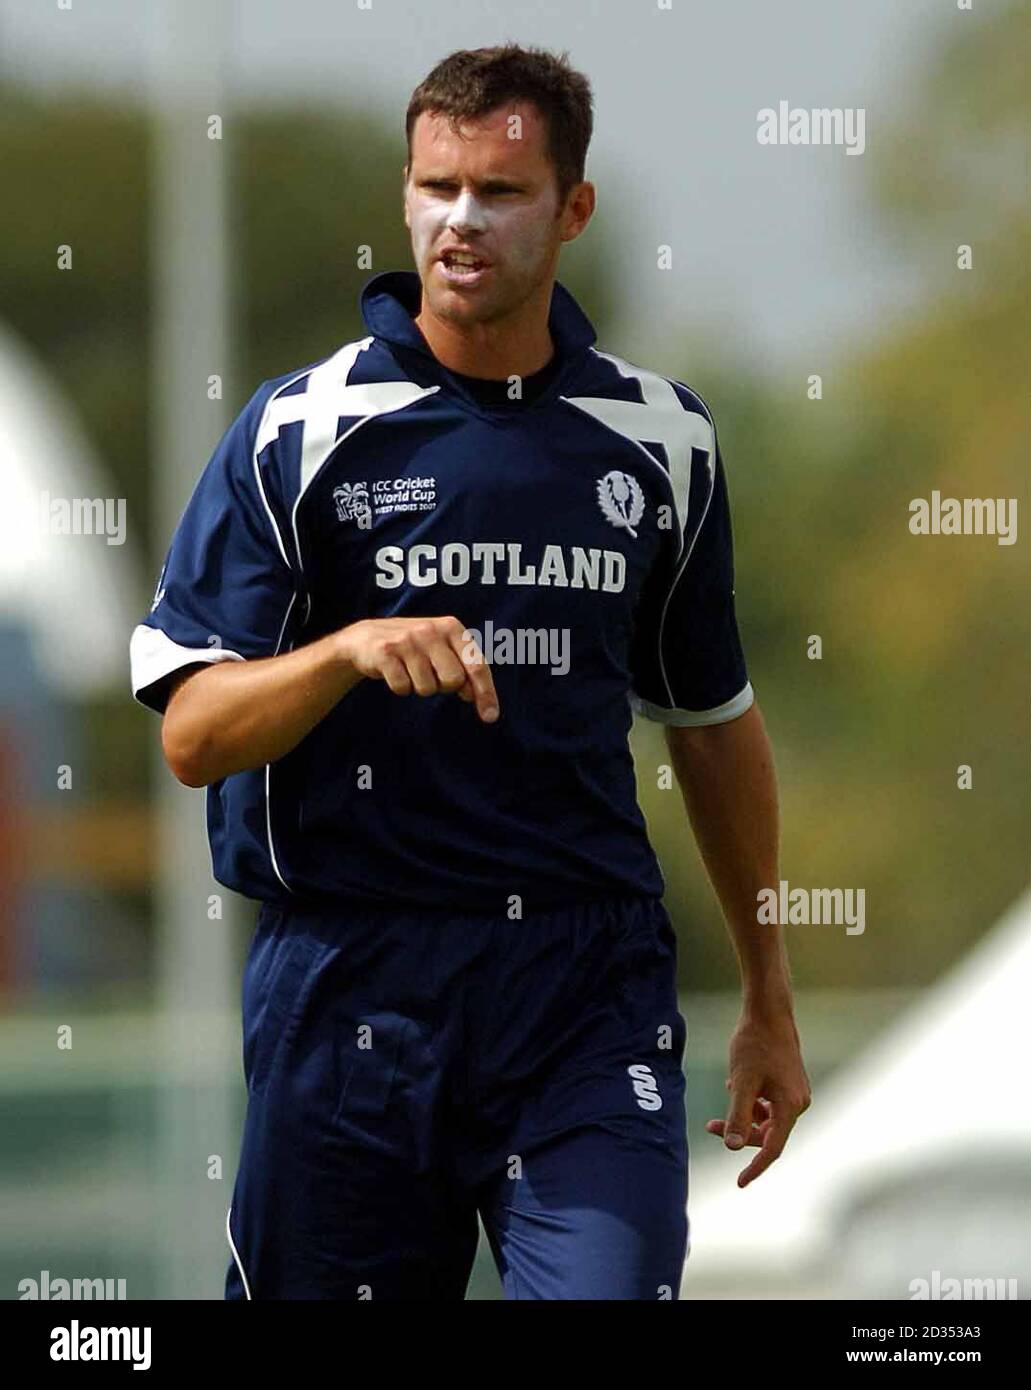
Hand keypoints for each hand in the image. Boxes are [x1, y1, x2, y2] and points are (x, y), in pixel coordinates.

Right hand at [339, 616, 499, 722]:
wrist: (367, 638)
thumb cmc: (415, 648)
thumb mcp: (442, 650)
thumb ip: (463, 669)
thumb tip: (475, 696)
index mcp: (452, 628)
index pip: (476, 665)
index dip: (486, 693)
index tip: (490, 717)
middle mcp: (431, 630)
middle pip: (453, 680)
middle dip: (443, 686)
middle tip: (430, 674)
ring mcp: (407, 640)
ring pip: (427, 688)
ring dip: (419, 686)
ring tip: (410, 670)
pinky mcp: (385, 652)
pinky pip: (403, 688)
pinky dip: (400, 687)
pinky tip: (394, 672)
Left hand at [706, 1010, 810, 1187]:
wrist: (769, 1012)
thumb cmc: (755, 1044)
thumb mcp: (741, 1082)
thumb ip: (737, 1115)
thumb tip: (731, 1147)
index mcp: (790, 1107)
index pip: (772, 1148)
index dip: (755, 1167)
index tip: (739, 1183)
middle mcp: (798, 1103)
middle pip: (767, 1133)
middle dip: (739, 1133)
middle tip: (710, 1125)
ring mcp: (795, 1092)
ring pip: (766, 1118)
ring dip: (743, 1116)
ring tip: (723, 1096)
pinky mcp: (789, 1082)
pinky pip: (768, 1103)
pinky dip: (750, 1102)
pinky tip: (733, 1086)